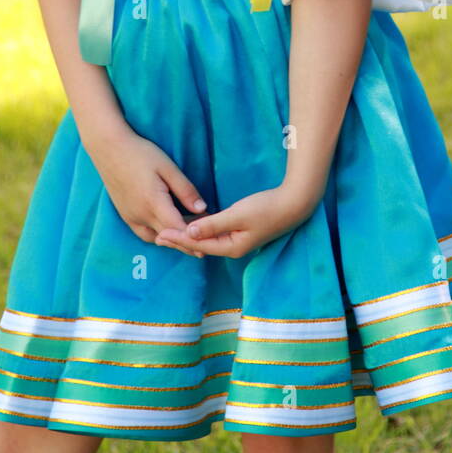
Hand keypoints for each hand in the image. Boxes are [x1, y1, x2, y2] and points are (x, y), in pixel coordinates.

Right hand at [87, 126, 208, 258]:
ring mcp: (131, 217)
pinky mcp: (125, 215)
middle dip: (188, 239)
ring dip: (173, 238)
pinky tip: (168, 225)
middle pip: (169, 237)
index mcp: (153, 204)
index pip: (179, 229)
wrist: (108, 148)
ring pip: (156, 238)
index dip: (196, 235)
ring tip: (189, 231)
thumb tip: (202, 209)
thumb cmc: (141, 153)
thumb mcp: (168, 168)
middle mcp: (141, 216)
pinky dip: (159, 234)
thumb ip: (185, 190)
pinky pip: (144, 233)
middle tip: (206, 236)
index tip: (212, 235)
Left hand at [155, 184, 313, 259]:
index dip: (178, 240)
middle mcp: (232, 248)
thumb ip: (213, 224)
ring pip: (206, 240)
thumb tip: (189, 233)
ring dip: (187, 236)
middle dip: (179, 241)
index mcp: (231, 247)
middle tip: (157, 236)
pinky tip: (190, 225)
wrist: (294, 204)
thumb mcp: (238, 215)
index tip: (160, 234)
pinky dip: (199, 230)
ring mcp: (236, 240)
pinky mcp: (239, 232)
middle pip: (200, 246)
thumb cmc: (267, 208)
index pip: (198, 245)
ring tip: (168, 231)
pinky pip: (213, 234)